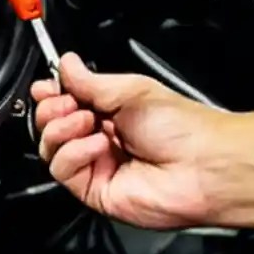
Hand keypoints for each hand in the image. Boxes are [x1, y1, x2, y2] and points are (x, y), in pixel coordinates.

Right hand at [32, 54, 236, 229]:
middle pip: (51, 126)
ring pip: (50, 148)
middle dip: (51, 109)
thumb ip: (90, 80)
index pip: (64, 102)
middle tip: (66, 102)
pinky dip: (74, 153)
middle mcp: (100, 138)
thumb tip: (66, 63)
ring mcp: (98, 165)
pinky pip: (63, 170)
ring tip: (87, 120)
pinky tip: (97, 144)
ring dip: (61, 129)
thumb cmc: (185, 128)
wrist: (206, 164)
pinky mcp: (95, 190)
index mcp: (110, 112)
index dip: (50, 94)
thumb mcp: (131, 90)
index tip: (47, 85)